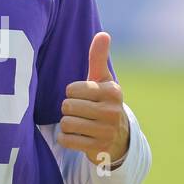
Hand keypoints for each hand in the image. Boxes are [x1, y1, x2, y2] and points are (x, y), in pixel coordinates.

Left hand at [58, 31, 128, 167]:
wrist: (117, 138)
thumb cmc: (103, 102)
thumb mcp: (103, 80)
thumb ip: (99, 57)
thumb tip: (103, 34)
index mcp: (113, 91)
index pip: (72, 89)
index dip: (72, 93)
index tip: (83, 97)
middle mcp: (113, 111)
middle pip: (67, 106)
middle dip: (68, 109)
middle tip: (80, 112)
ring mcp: (107, 132)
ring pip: (66, 124)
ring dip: (67, 124)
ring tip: (78, 124)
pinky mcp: (98, 148)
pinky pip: (67, 140)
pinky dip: (66, 139)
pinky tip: (77, 137)